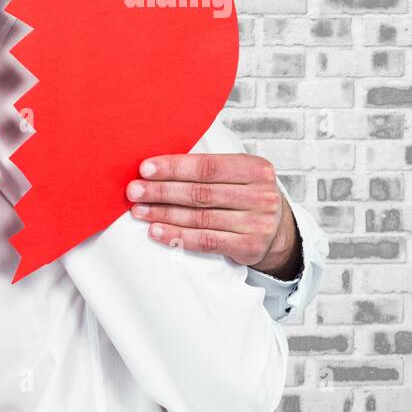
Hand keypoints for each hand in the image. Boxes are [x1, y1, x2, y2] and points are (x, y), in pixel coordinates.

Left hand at [126, 153, 301, 277]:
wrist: (277, 229)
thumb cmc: (245, 194)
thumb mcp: (239, 173)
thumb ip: (209, 166)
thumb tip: (158, 163)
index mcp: (256, 168)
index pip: (208, 166)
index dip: (174, 167)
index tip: (145, 169)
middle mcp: (261, 194)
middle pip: (201, 192)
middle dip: (162, 191)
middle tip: (134, 191)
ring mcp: (258, 223)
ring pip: (200, 218)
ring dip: (164, 214)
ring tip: (139, 210)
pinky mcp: (250, 247)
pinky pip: (206, 241)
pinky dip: (178, 236)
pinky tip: (156, 231)